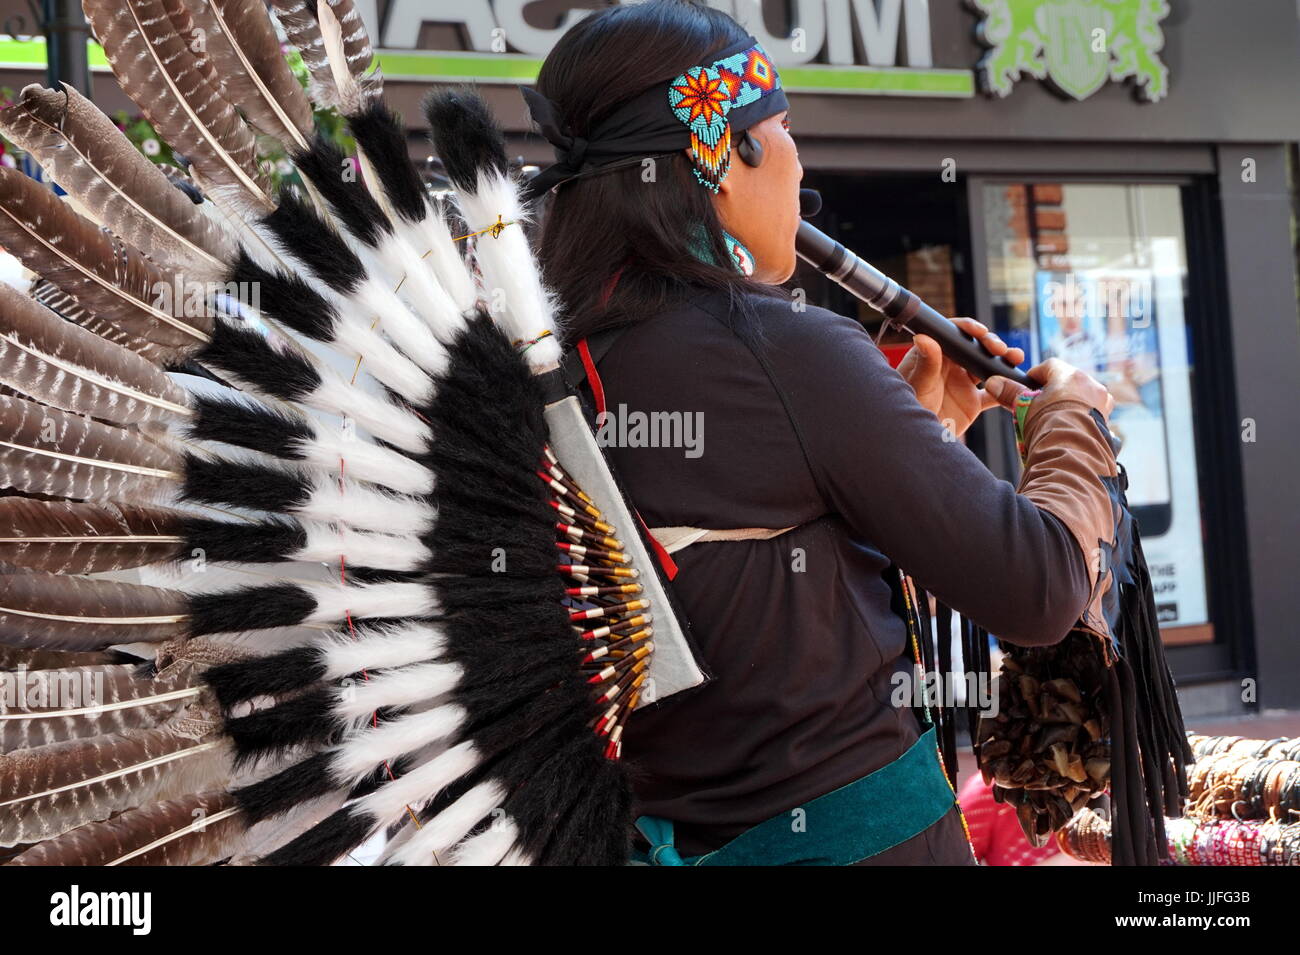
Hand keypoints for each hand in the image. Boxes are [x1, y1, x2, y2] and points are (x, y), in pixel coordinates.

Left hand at [898, 318, 1025, 436]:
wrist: (917, 441)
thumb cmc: (910, 409)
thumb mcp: (918, 385)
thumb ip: (926, 363)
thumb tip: (923, 337)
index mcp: (934, 356)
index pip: (953, 334)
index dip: (968, 328)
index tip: (980, 331)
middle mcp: (951, 366)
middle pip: (975, 347)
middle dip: (991, 343)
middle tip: (999, 349)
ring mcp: (963, 383)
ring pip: (988, 365)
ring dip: (1005, 360)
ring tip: (1015, 358)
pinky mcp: (974, 403)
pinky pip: (996, 393)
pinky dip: (1009, 390)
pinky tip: (1018, 385)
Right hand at [983, 357, 1115, 419]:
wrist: (1072, 453)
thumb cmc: (1048, 427)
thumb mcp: (1024, 408)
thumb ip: (1010, 393)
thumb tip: (994, 382)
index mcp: (1069, 375)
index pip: (1049, 366)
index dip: (1035, 376)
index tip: (1027, 387)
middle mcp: (1090, 383)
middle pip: (1067, 380)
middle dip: (1053, 392)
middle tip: (1039, 407)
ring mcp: (1102, 401)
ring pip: (1081, 396)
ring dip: (1069, 403)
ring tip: (1055, 420)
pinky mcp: (1107, 418)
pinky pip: (1091, 412)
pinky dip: (1081, 417)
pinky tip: (1069, 429)